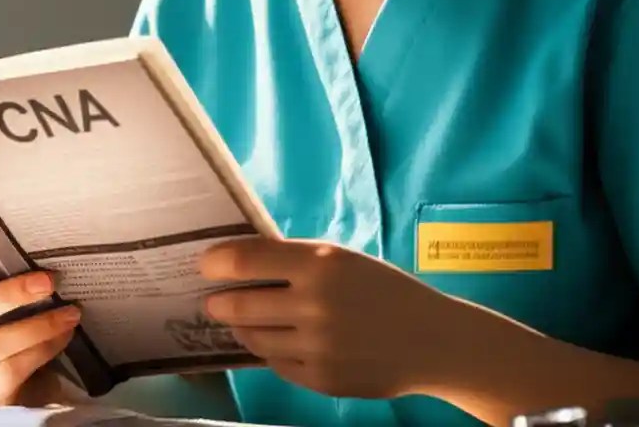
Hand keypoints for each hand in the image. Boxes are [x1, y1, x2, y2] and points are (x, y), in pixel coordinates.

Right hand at [0, 239, 81, 405]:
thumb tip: (36, 248)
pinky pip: (12, 368)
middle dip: (9, 294)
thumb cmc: (19, 329)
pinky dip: (43, 349)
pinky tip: (64, 336)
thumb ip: (7, 278)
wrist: (35, 379)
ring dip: (37, 325)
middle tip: (47, 281)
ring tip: (69, 313)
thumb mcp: (9, 301)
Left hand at [199, 238, 453, 398]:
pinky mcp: (320, 378)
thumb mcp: (345, 260)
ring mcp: (316, 345)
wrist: (433, 341)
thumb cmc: (385, 291)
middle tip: (214, 300)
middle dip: (218, 303)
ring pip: (252, 337)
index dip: (214, 263)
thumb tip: (239, 261)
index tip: (205, 265)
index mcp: (321, 264)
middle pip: (237, 305)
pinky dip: (271, 351)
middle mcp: (314, 304)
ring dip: (242, 328)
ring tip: (243, 320)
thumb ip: (296, 260)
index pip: (243, 260)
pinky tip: (277, 341)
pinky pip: (276, 363)